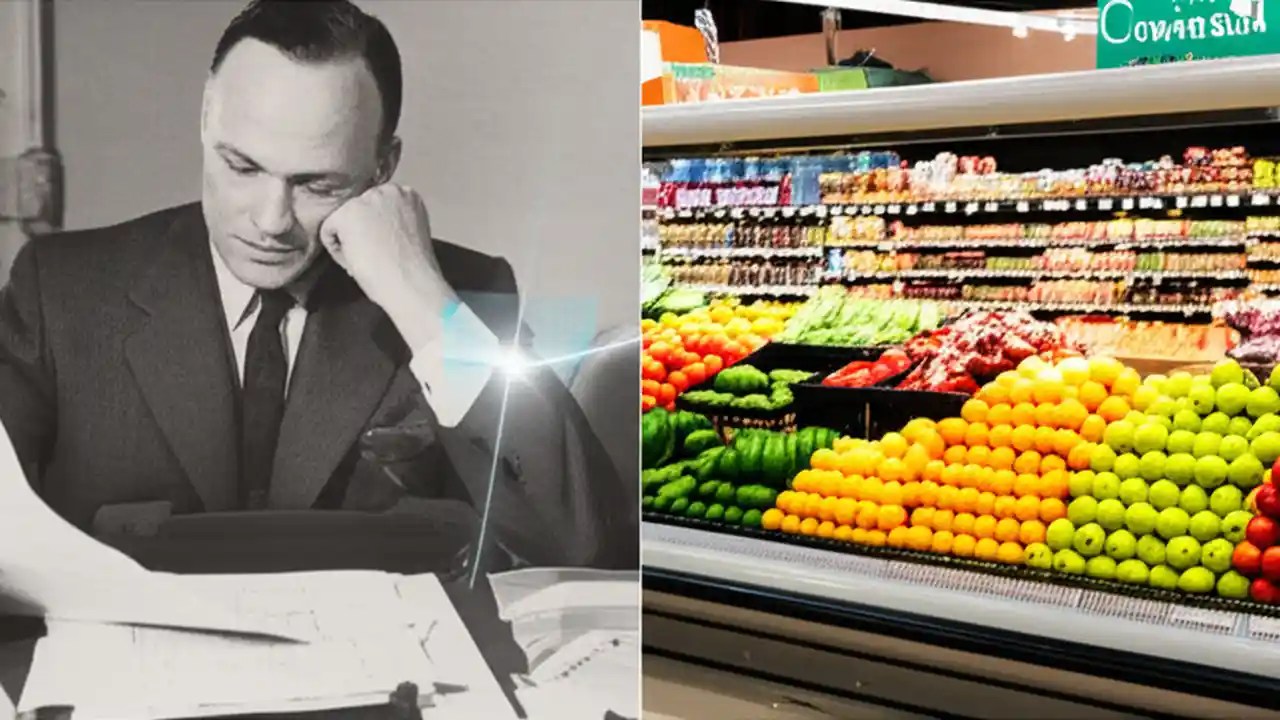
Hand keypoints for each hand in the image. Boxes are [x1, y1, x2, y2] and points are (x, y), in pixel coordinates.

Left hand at [319, 184, 457, 348]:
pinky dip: (337, 251)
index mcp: (407, 194)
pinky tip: (356, 261)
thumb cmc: (415, 267)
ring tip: (365, 259)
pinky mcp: (346, 215)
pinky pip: (328, 231)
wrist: (412, 283)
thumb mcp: (411, 230)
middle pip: (359, 208)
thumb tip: (372, 227)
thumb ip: (395, 219)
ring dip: (348, 238)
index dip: (376, 227)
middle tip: (370, 253)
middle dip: (360, 229)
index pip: (377, 204)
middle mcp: (386, 190)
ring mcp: (365, 200)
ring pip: (343, 218)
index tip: (380, 244)